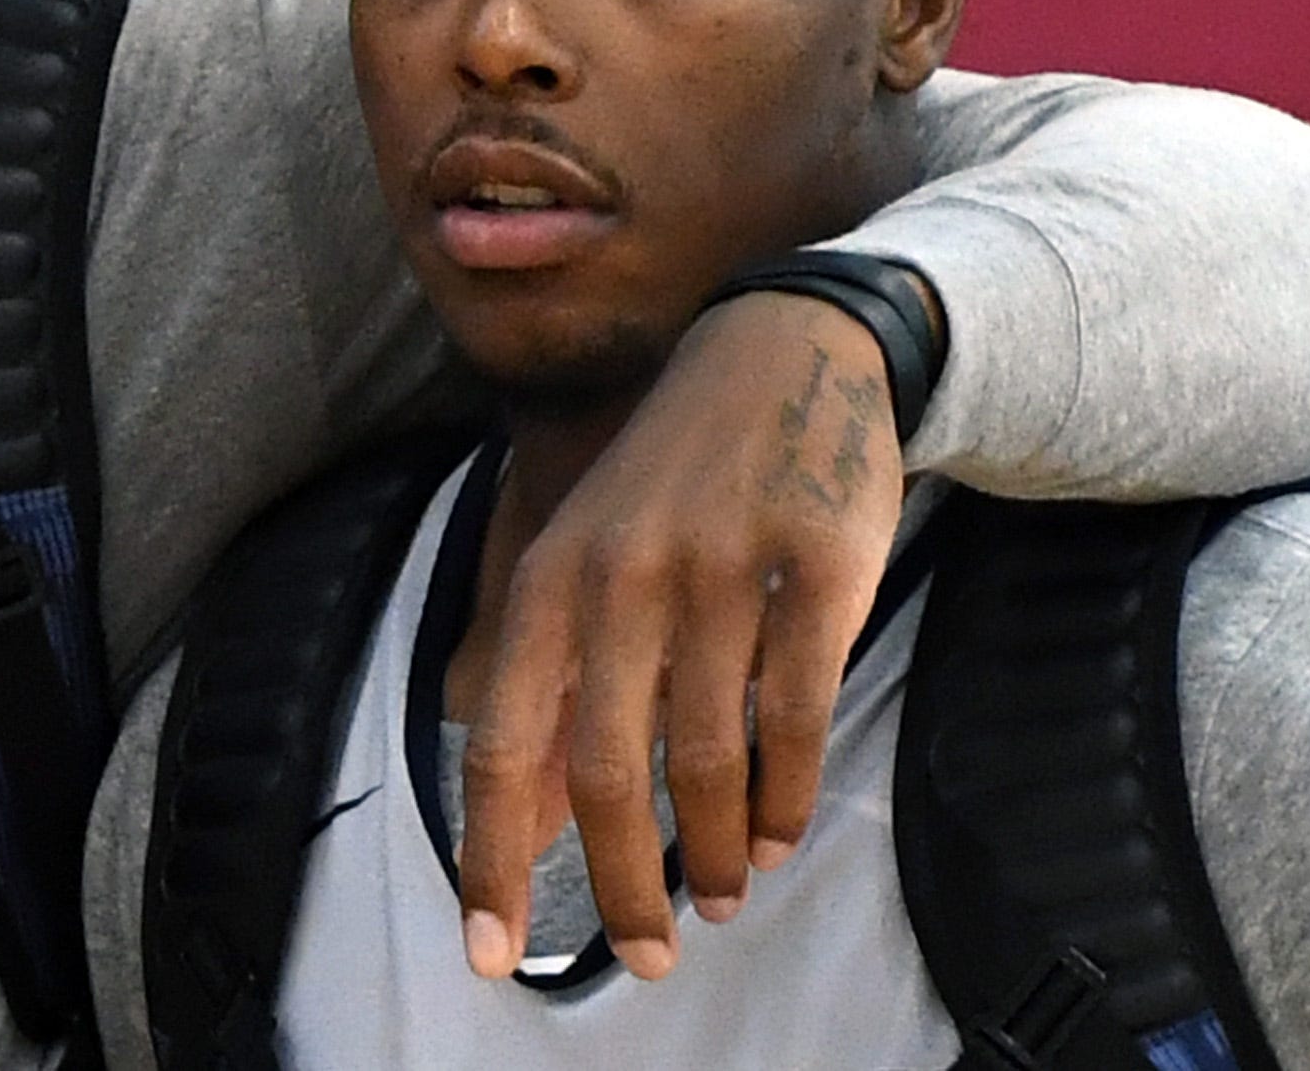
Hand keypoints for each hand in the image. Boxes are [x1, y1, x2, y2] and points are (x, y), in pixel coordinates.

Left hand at [457, 289, 901, 978]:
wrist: (784, 354)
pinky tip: (779, 833)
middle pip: (610, 772)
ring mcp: (723, 568)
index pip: (505, 743)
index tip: (491, 956)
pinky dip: (787, 795)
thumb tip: (527, 827)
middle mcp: (623, 574)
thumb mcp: (587, 562)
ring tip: (722, 892)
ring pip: (710, 755)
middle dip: (624, 886)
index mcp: (551, 578)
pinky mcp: (818, 567)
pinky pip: (798, 714)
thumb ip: (557, 688)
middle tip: (650, 952)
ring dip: (716, 849)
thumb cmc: (673, 484)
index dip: (491, 855)